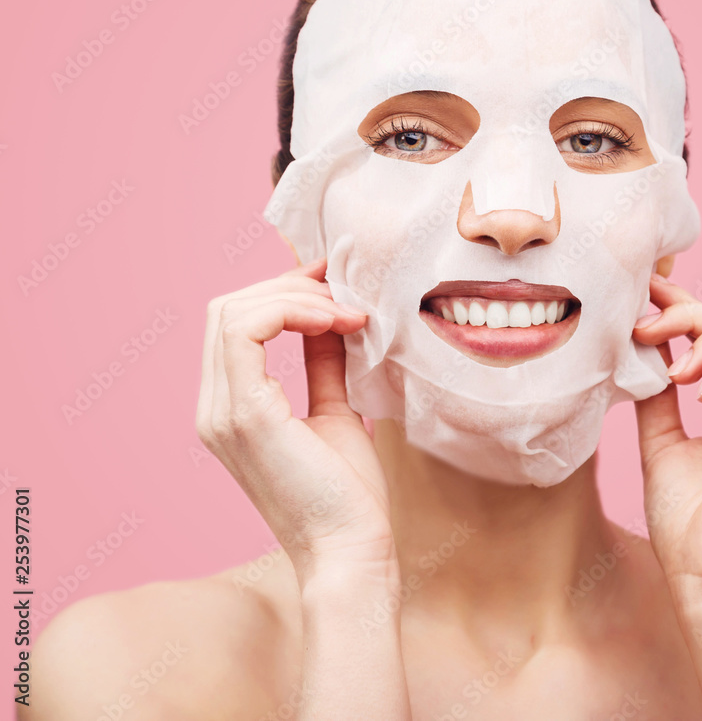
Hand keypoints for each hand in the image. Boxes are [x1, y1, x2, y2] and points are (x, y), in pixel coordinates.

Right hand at [195, 257, 393, 584]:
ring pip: (233, 312)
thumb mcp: (335, 410)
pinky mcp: (245, 416)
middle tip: (344, 290)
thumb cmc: (347, 495)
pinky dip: (291, 313)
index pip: (235, 323)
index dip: (283, 292)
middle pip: (228, 308)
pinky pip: (247, 332)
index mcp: (229, 408)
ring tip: (348, 312)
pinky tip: (334, 323)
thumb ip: (324, 362)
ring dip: (296, 298)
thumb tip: (332, 313)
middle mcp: (213, 407)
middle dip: (289, 287)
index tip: (336, 287)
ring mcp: (221, 412)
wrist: (350, 552)